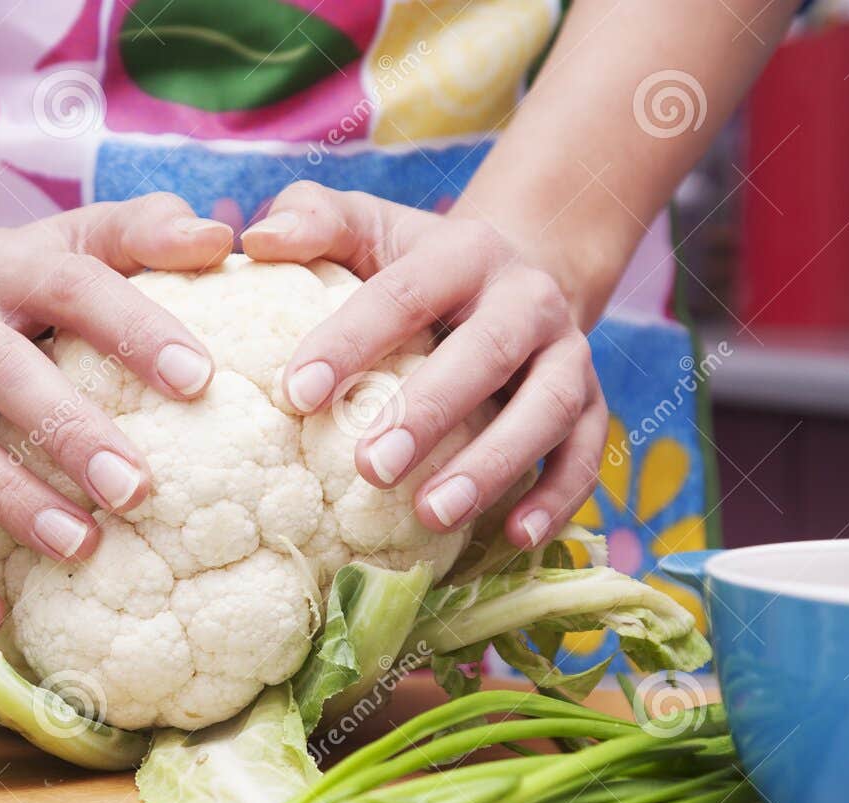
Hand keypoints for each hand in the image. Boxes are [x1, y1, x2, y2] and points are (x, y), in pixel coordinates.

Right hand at [0, 195, 232, 624]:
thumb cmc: (16, 271)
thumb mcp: (75, 234)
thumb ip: (146, 232)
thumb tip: (220, 238)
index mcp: (9, 266)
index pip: (74, 288)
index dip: (134, 332)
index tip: (200, 381)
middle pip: (1, 371)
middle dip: (67, 433)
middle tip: (139, 491)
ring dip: (7, 500)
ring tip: (80, 548)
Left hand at [241, 182, 605, 549]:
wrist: (520, 275)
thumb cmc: (415, 265)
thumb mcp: (366, 226)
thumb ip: (311, 218)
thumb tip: (257, 242)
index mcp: (466, 252)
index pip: (405, 293)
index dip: (353, 341)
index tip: (298, 394)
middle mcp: (529, 299)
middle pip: (487, 350)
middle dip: (430, 412)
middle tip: (370, 469)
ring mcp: (568, 355)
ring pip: (547, 408)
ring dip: (494, 464)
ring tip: (433, 514)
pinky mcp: (592, 407)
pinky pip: (586, 456)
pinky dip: (557, 498)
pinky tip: (515, 538)